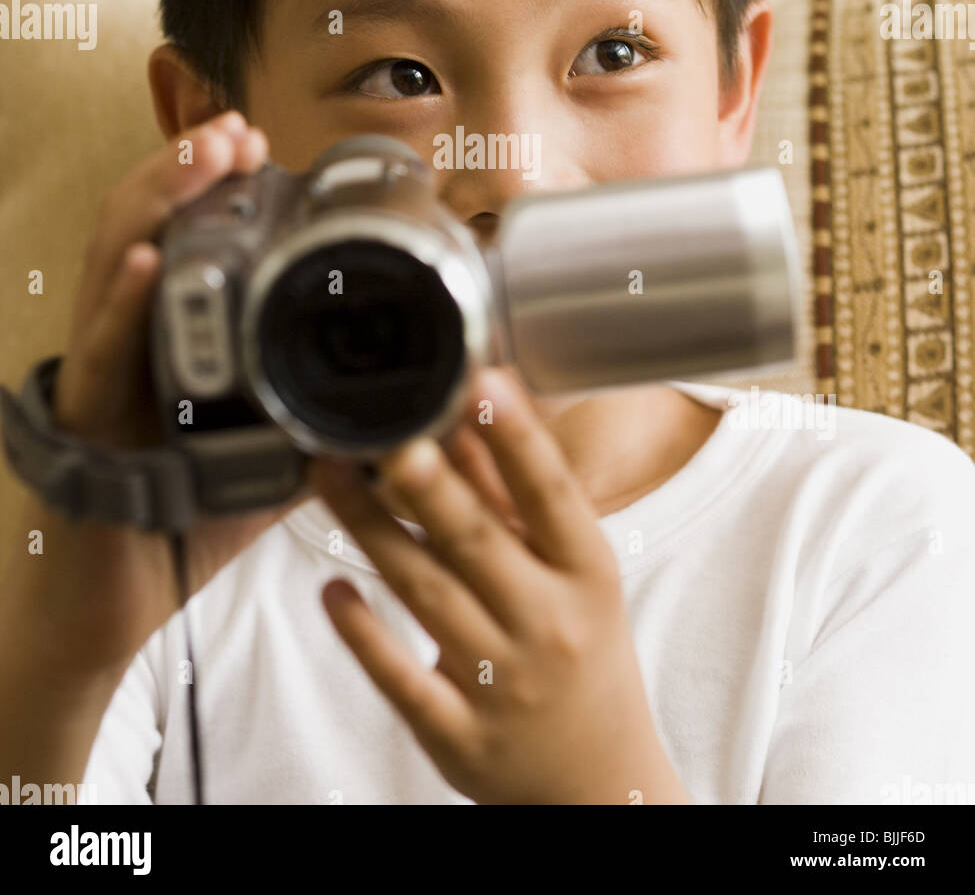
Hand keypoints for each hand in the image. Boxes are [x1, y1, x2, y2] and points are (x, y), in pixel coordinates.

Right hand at [7, 112, 320, 679]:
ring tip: (203, 159)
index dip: (211, 185)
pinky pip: (99, 352)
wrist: (114, 602)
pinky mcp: (84, 421)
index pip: (184, 240)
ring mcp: (102, 372)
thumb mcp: (273, 460)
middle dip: (188, 171)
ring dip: (157, 204)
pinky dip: (121, 303)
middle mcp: (130, 340)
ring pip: (114, 265)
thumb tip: (404, 407)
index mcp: (173, 339)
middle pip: (147, 230)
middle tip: (237, 133)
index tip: (258, 145)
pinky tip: (144, 262)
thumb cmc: (186, 522)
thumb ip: (325, 423)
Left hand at [312, 367, 690, 804]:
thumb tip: (469, 415)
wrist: (597, 778)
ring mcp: (501, 684)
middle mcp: (548, 625)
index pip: (553, 497)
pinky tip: (331, 588)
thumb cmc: (582, 650)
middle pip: (477, 542)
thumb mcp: (572, 572)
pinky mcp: (456, 733)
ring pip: (424, 594)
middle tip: (387, 433)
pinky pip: (400, 678)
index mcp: (587, 575)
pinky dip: (362, 633)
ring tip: (328, 475)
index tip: (484, 385)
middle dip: (429, 485)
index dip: (519, 439)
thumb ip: (514, 495)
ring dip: (371, 529)